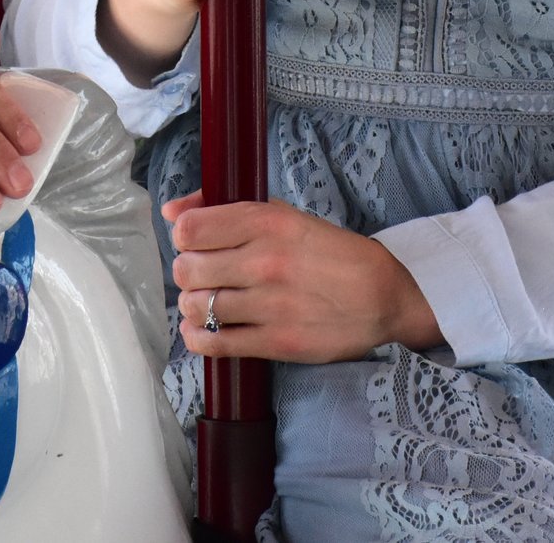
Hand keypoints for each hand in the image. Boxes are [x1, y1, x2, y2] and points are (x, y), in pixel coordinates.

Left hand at [163, 191, 439, 363]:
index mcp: (267, 223)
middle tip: (204, 275)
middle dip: (188, 272)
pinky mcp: (275, 342)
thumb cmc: (330, 252)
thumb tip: (170, 211)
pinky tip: (204, 329)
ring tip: (208, 302)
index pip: (191, 229)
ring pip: (196, 306)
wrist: (383, 296)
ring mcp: (269, 305)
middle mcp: (265, 262)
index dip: (185, 237)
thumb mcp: (285, 216)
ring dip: (193, 304)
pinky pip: (214, 343)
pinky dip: (198, 337)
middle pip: (187, 269)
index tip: (197, 243)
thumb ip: (225, 209)